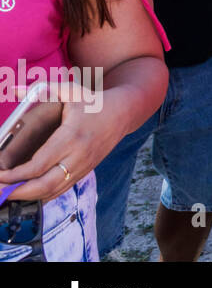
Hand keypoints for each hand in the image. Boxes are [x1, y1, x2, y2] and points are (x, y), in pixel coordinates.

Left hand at [0, 83, 129, 201]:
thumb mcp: (70, 91)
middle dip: (18, 192)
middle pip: (45, 185)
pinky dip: (42, 196)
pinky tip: (26, 194)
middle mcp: (78, 156)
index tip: (0, 174)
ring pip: (53, 191)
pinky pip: (61, 190)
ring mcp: (83, 166)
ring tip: (7, 195)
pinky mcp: (85, 171)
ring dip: (28, 197)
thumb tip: (15, 90)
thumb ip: (43, 89)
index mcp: (71, 137)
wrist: (123, 113)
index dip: (16, 175)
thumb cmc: (94, 102)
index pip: (39, 165)